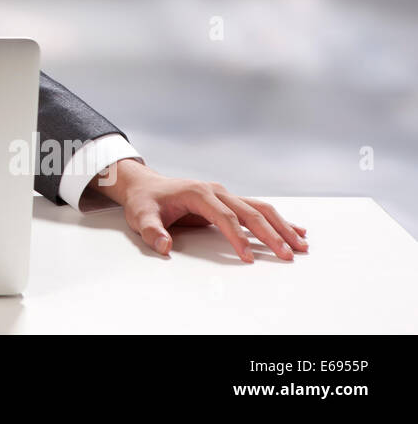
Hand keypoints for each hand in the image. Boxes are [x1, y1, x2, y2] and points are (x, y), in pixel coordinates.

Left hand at [92, 160, 308, 261]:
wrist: (145, 186)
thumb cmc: (145, 201)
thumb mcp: (141, 217)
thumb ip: (152, 232)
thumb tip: (164, 246)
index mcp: (198, 192)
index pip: (224, 216)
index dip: (237, 237)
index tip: (248, 258)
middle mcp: (216, 191)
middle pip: (249, 212)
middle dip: (270, 234)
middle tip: (287, 255)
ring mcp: (224, 194)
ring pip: (259, 208)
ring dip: (281, 226)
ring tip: (301, 244)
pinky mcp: (228, 201)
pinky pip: (257, 210)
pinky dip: (277, 220)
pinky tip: (295, 230)